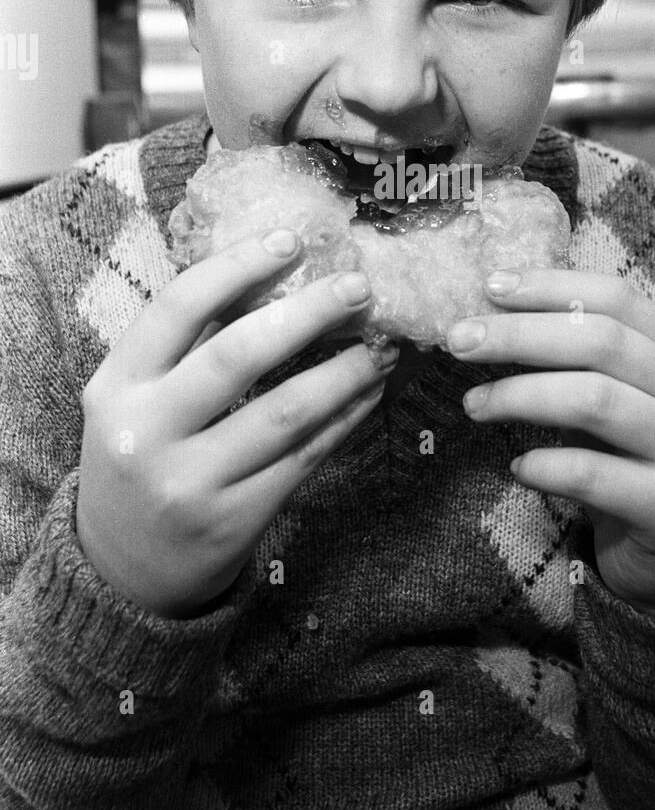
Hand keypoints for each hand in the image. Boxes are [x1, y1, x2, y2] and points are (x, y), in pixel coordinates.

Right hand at [76, 231, 396, 618]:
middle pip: (238, 354)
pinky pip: (305, 458)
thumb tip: (275, 273)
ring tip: (381, 345)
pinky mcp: (233, 521)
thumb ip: (188, 343)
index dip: (238, 266)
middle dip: (309, 313)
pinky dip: (344, 419)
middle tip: (359, 287)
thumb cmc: (141, 455)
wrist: (123, 568)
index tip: (293, 242)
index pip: (178, 307)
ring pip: (286, 412)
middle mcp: (146, 432)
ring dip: (345, 371)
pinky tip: (369, 392)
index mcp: (117, 385)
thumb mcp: (137, 396)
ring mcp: (190, 483)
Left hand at [446, 270, 654, 621]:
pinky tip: (518, 467)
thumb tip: (487, 318)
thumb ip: (573, 361)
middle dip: (520, 335)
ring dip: (521, 395)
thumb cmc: (628, 464)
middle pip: (601, 341)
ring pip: (595, 400)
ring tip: (474, 405)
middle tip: (459, 342)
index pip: (616, 299)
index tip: (489, 287)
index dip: (551, 286)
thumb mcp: (613, 400)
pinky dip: (544, 465)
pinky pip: (592, 474)